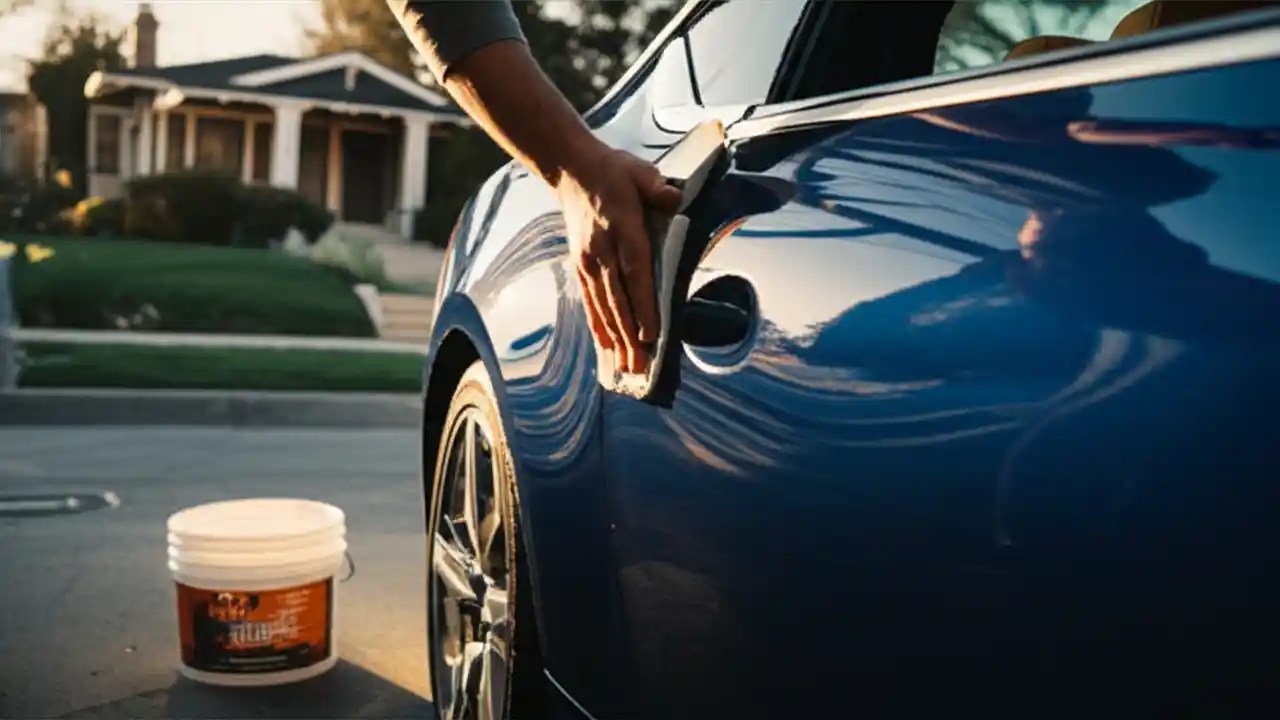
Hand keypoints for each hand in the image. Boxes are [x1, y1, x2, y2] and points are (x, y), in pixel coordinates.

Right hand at [555, 146, 681, 373]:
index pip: (634, 272)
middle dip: (628, 335)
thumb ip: (657, 187)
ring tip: (626, 366)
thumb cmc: (614, 172)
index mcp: (621, 227)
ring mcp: (587, 261)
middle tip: (640, 365)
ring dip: (614, 338)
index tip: (650, 334)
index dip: (642, 305)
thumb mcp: (640, 171)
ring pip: (602, 306)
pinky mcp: (580, 266)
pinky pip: (589, 301)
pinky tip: (606, 347)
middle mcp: (601, 250)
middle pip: (617, 299)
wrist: (571, 170)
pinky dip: (598, 326)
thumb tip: (674, 199)